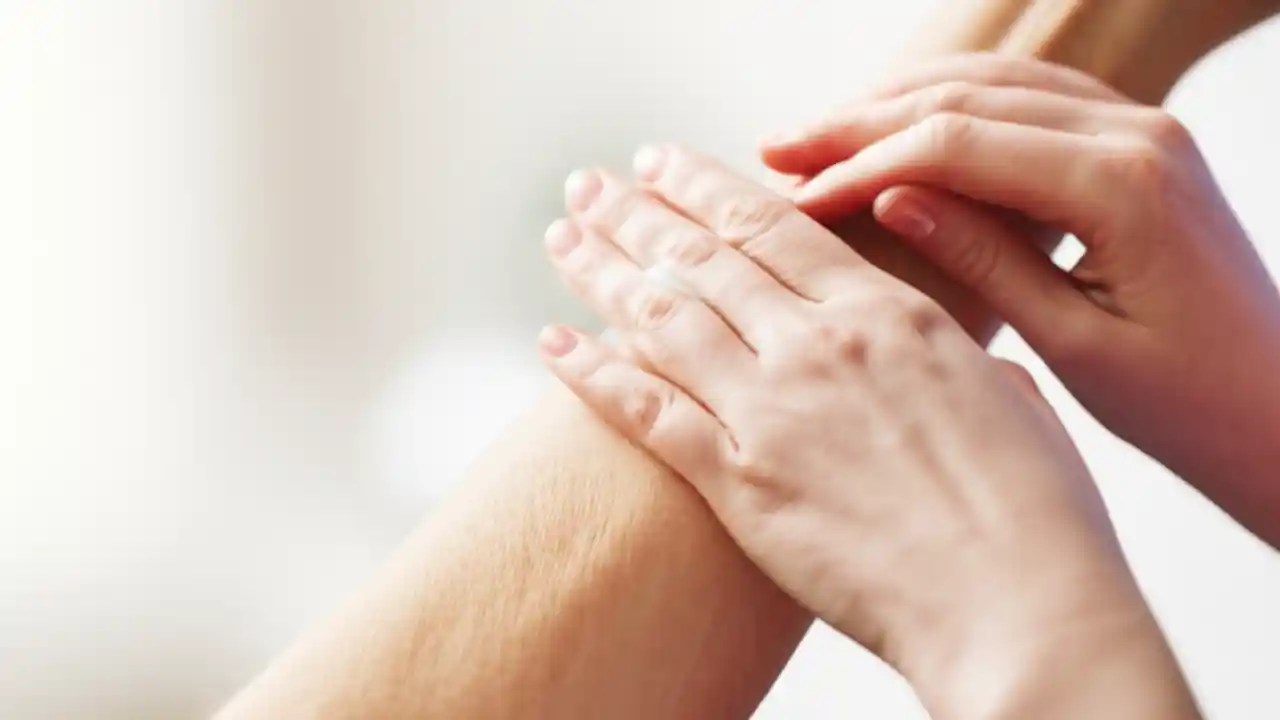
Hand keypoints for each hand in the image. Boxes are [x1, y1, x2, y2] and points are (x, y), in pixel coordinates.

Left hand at [537, 145, 1190, 717]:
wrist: (1020, 607)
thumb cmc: (1036, 512)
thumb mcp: (1011, 400)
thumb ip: (962, 361)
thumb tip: (957, 358)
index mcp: (887, 313)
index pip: (771, 226)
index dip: (703, 187)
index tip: (661, 162)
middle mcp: (819, 346)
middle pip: (702, 258)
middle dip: (636, 213)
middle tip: (590, 185)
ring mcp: (773, 412)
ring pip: (662, 319)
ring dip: (601, 272)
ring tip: (562, 238)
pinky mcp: (741, 485)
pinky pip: (645, 414)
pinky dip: (592, 373)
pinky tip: (553, 343)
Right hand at [763, 53, 1279, 546]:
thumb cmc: (1191, 401)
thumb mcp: (1075, 344)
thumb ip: (982, 259)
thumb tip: (891, 199)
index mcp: (1123, 184)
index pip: (956, 145)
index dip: (862, 165)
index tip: (795, 195)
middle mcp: (1137, 133)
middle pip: (967, 96)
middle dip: (863, 121)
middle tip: (779, 148)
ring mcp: (1143, 129)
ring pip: (994, 84)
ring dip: (900, 105)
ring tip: (822, 136)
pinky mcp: (1138, 144)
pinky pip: (1029, 102)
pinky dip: (953, 110)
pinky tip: (900, 132)